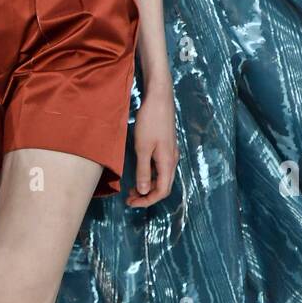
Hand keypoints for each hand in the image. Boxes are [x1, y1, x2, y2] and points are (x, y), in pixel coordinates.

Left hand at [125, 81, 178, 207]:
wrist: (159, 98)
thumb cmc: (150, 121)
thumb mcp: (143, 148)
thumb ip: (144, 171)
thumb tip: (144, 191)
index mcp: (168, 163)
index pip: (161, 191)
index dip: (147, 201)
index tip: (131, 203)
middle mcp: (172, 160)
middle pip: (163, 186)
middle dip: (146, 195)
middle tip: (129, 198)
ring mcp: (170, 153)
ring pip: (161, 177)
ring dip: (148, 185)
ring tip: (132, 188)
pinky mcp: (166, 146)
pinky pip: (160, 167)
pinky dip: (150, 174)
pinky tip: (140, 172)